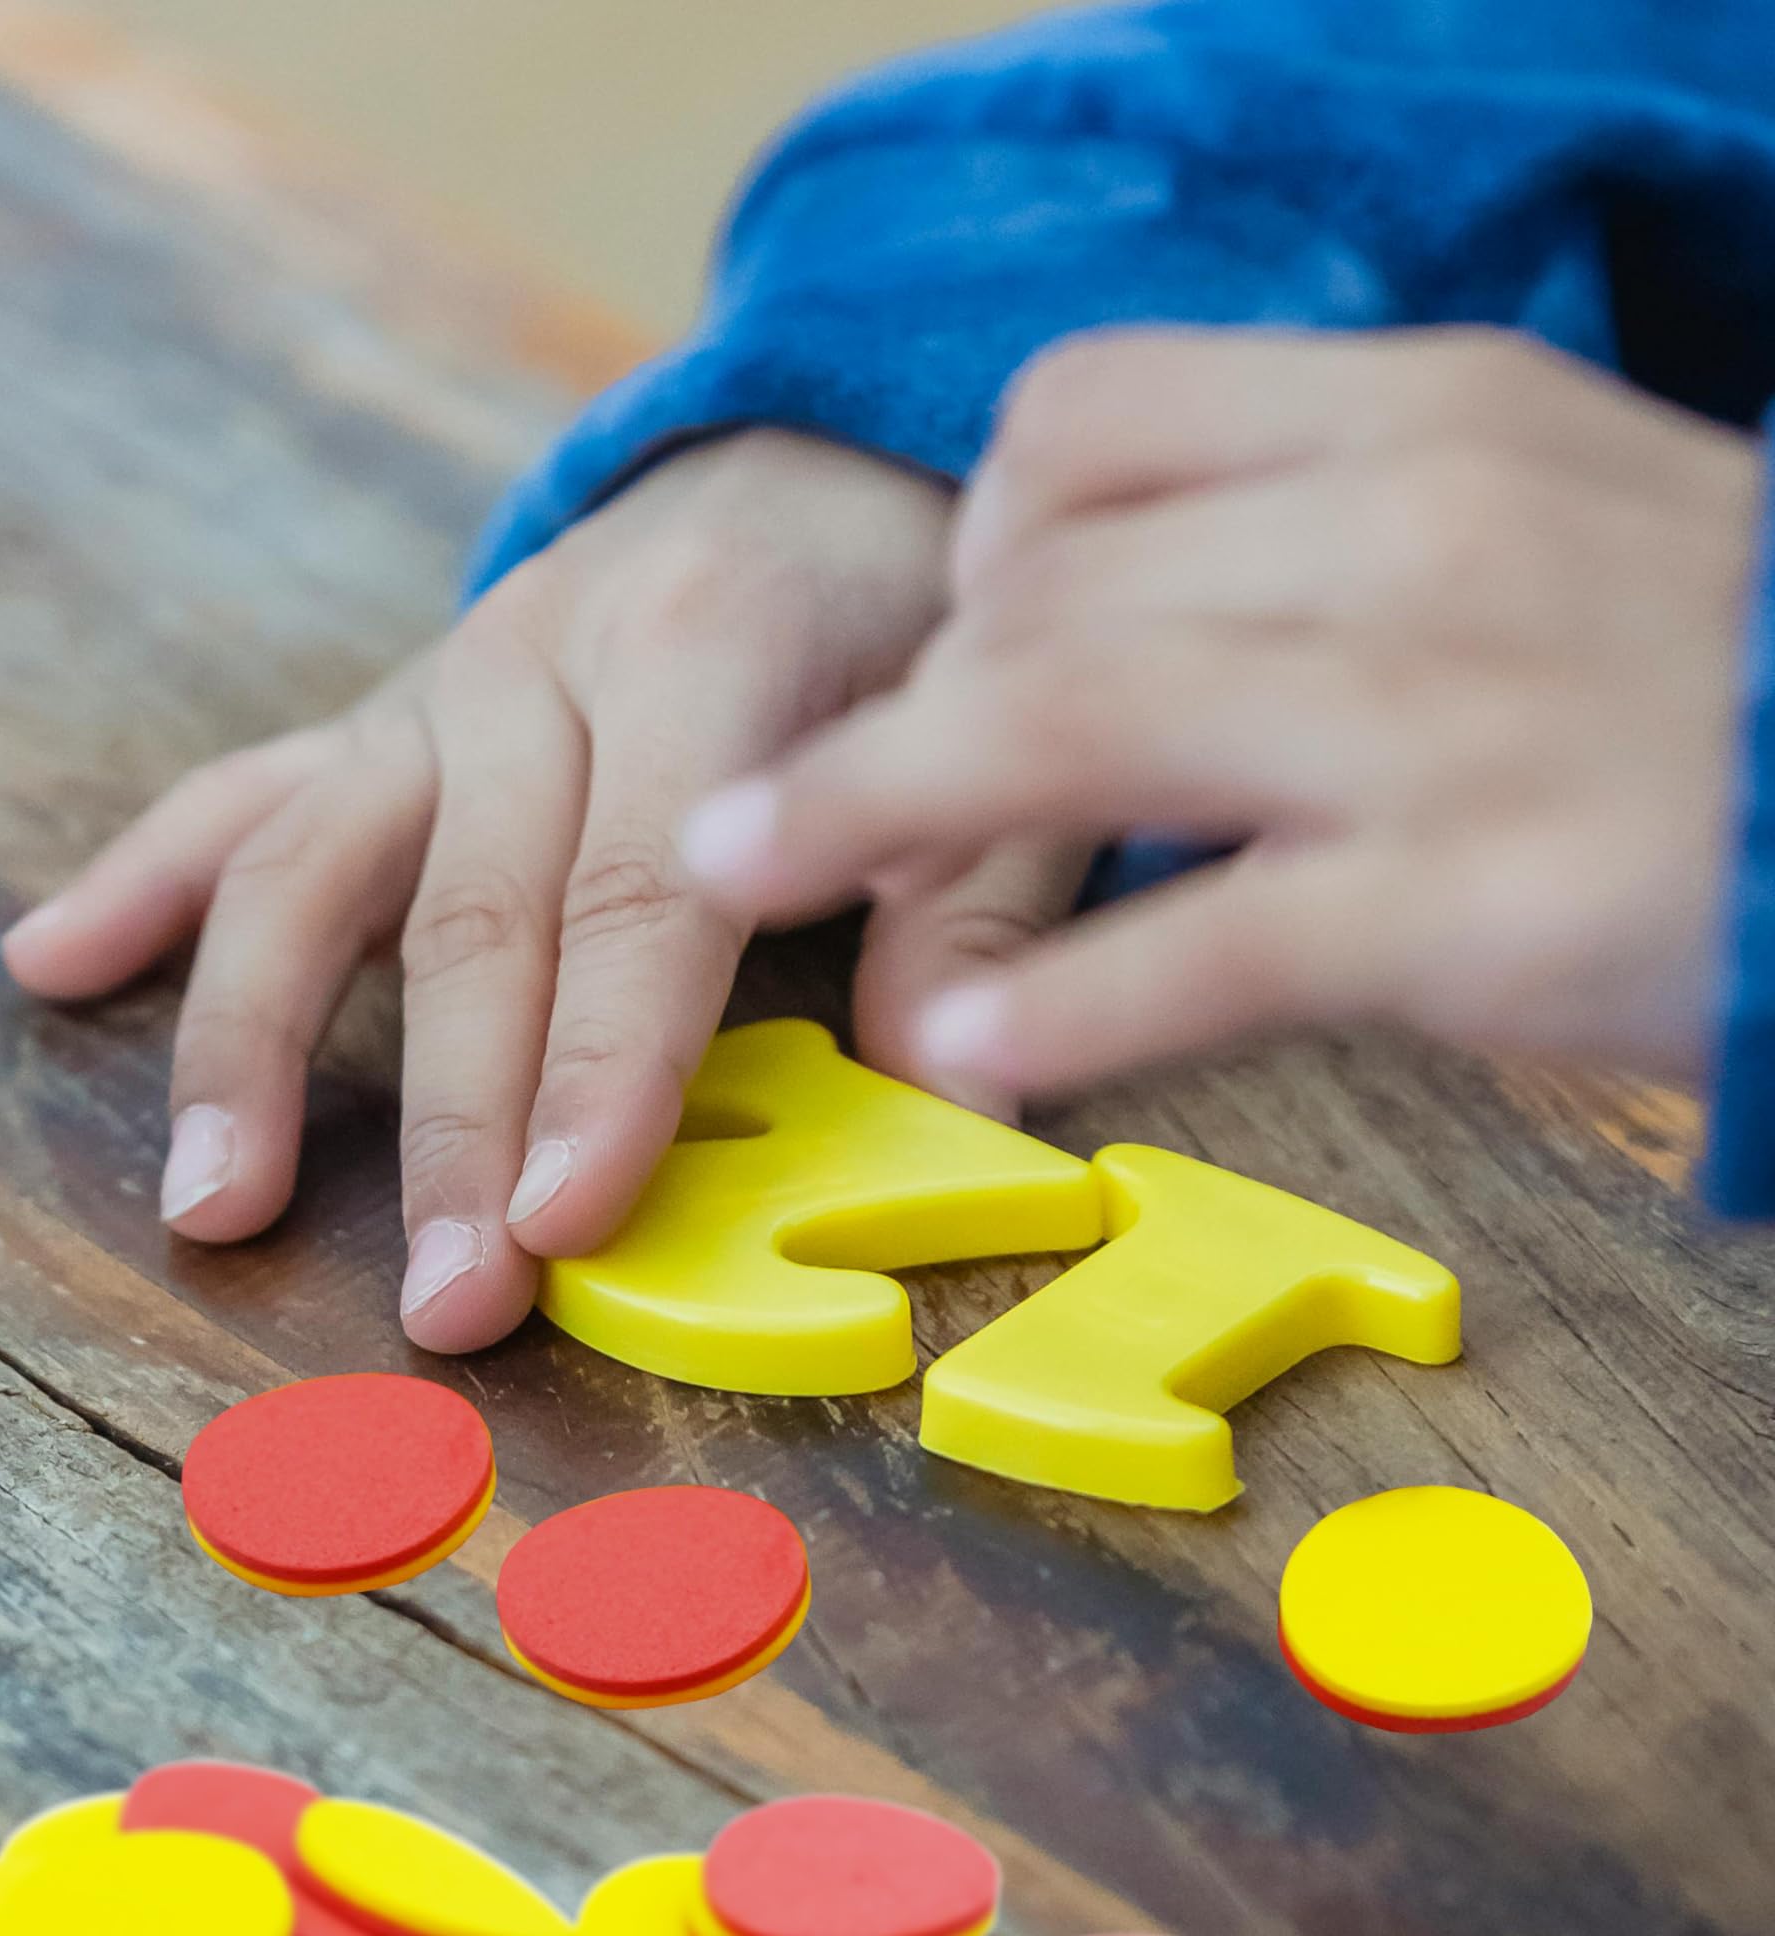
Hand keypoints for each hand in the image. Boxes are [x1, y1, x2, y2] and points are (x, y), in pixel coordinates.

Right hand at [5, 431, 986, 1350]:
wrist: (820, 447)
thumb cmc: (920, 623)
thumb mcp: (1003, 737)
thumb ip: (972, 902)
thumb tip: (927, 1084)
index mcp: (705, 651)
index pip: (641, 890)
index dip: (601, 1063)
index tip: (563, 1221)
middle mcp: (537, 661)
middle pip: (471, 915)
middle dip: (452, 1124)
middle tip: (441, 1306)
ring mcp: (434, 689)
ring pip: (312, 864)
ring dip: (249, 1039)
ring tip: (209, 1200)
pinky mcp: (381, 720)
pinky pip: (245, 797)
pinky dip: (144, 878)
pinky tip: (49, 962)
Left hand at [680, 330, 1765, 1108]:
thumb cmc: (1712, 681)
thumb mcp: (1538, 525)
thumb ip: (1320, 543)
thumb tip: (1099, 618)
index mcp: (1417, 413)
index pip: (1080, 417)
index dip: (964, 542)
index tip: (936, 651)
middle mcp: (1413, 528)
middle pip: (1037, 582)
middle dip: (892, 708)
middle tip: (795, 820)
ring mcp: (1445, 714)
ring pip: (1071, 716)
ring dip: (869, 807)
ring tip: (731, 878)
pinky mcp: (1481, 902)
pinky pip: (1215, 940)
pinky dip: (1065, 1001)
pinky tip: (961, 1051)